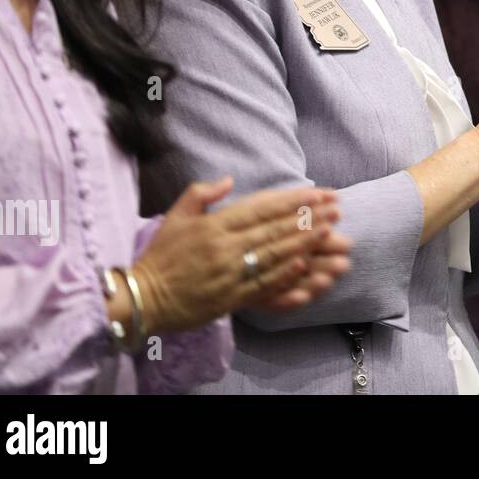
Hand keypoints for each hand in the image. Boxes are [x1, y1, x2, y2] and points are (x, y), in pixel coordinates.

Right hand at [132, 180, 345, 333]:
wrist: (142, 298)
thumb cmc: (161, 256)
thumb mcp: (175, 216)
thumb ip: (201, 194)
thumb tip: (230, 180)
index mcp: (214, 225)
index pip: (262, 208)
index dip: (294, 200)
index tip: (320, 193)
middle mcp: (224, 247)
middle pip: (274, 229)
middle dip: (308, 218)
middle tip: (336, 209)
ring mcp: (228, 274)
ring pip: (274, 255)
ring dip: (304, 243)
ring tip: (330, 231)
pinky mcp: (230, 298)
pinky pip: (262, 284)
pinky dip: (285, 274)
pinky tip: (304, 263)